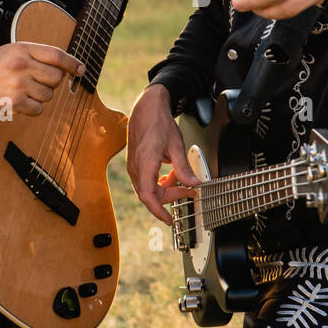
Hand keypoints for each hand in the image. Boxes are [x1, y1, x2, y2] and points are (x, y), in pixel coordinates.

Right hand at [0, 42, 83, 116]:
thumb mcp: (13, 51)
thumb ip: (37, 55)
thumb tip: (67, 68)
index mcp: (23, 49)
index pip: (56, 55)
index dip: (72, 63)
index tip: (81, 69)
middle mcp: (22, 65)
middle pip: (57, 77)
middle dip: (52, 82)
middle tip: (38, 81)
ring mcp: (19, 84)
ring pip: (49, 94)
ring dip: (41, 96)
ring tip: (26, 91)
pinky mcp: (16, 102)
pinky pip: (39, 109)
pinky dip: (34, 108)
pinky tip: (22, 102)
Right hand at [125, 84, 199, 224]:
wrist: (146, 108)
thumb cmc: (158, 122)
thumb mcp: (176, 145)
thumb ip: (184, 167)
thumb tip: (194, 184)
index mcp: (145, 164)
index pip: (149, 196)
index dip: (158, 211)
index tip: (169, 220)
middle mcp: (136, 168)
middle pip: (151, 195)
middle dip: (170, 196)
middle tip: (188, 192)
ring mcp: (134, 166)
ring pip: (149, 188)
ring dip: (165, 188)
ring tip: (180, 179)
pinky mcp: (135, 164)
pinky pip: (146, 180)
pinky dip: (159, 181)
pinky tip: (170, 174)